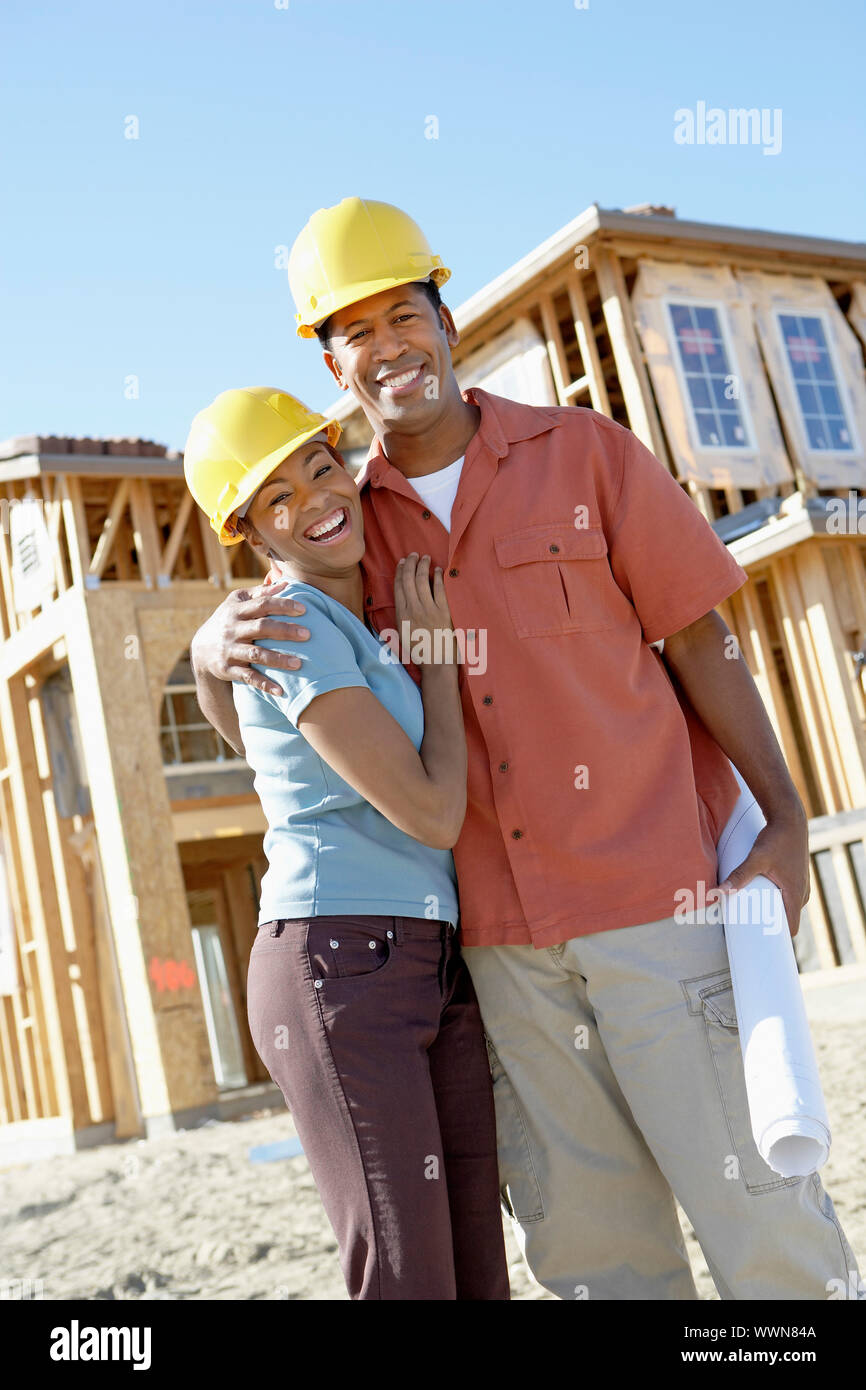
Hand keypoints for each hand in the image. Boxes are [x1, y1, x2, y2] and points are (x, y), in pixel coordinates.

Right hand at [190, 579, 309, 697]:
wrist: (202, 648)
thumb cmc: (229, 620)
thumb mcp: (238, 602)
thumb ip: (260, 593)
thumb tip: (284, 582)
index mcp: (237, 610)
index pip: (262, 604)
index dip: (283, 605)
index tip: (304, 609)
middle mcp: (233, 629)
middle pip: (261, 628)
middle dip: (284, 630)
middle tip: (307, 634)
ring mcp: (230, 650)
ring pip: (255, 654)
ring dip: (277, 659)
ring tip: (298, 664)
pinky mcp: (228, 669)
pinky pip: (248, 677)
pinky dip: (264, 684)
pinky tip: (281, 691)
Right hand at [393, 553, 456, 664]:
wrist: (436, 664)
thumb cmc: (420, 652)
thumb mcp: (403, 636)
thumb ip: (402, 618)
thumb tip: (402, 604)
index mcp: (401, 615)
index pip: (398, 587)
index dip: (399, 572)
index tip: (402, 562)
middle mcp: (412, 610)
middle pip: (408, 580)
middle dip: (410, 564)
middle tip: (413, 555)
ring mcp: (428, 610)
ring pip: (422, 581)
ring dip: (422, 566)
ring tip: (424, 558)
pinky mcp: (443, 612)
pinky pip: (439, 589)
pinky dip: (437, 577)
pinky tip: (438, 570)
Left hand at [715, 809, 809, 938]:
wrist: (790, 818)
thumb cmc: (776, 838)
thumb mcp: (756, 858)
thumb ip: (739, 876)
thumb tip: (718, 893)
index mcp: (795, 894)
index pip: (790, 929)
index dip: (778, 939)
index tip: (762, 945)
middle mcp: (802, 892)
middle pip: (787, 919)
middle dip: (771, 924)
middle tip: (750, 928)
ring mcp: (802, 884)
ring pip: (788, 907)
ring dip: (773, 910)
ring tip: (753, 912)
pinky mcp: (797, 876)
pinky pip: (788, 895)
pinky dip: (777, 898)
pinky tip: (762, 895)